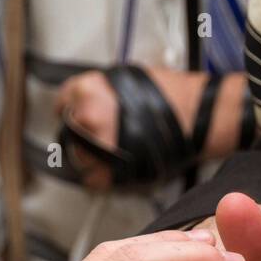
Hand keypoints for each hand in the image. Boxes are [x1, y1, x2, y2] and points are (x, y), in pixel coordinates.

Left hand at [55, 67, 244, 190]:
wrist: (197, 116)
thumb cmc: (172, 95)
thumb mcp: (127, 79)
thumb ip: (102, 91)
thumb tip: (89, 101)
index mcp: (88, 90)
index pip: (63, 103)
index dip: (72, 111)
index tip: (75, 117)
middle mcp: (89, 117)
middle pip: (71, 134)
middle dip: (84, 137)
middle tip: (103, 139)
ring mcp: (99, 147)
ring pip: (81, 159)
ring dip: (93, 159)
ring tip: (115, 155)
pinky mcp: (112, 173)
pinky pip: (95, 181)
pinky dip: (104, 179)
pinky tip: (119, 169)